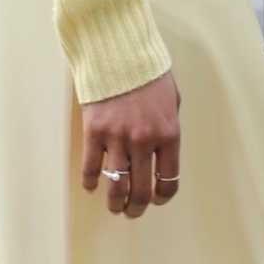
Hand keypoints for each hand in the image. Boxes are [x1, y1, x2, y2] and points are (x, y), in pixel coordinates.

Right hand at [80, 71, 180, 219]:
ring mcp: (118, 138)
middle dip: (137, 207)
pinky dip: (91, 182)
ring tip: (114, 207)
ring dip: (115, 202)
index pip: (169, 180)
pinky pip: (92, 167)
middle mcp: (145, 141)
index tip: (156, 199)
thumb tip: (162, 150)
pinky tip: (91, 186)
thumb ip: (168, 127)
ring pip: (116, 185)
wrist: (118, 51)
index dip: (162, 196)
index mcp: (169, 134)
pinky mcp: (94, 132)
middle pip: (141, 189)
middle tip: (132, 212)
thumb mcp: (172, 100)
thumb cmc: (148, 73)